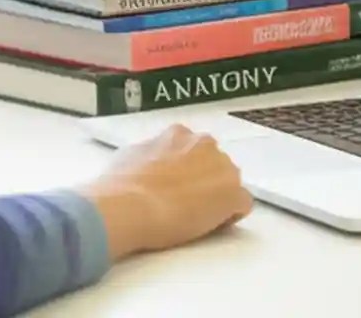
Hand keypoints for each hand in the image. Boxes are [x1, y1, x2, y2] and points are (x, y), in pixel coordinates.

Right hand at [80, 124, 252, 260]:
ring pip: (229, 184)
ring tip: (194, 218)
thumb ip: (149, 155)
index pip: (193, 151)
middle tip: (184, 203)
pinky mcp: (233, 195)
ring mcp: (223, 168)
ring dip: (217, 197)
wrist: (128, 206)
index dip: (186, 171)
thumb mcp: (130, 156)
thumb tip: (148, 165)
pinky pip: (241, 205)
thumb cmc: (119, 185)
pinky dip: (228, 216)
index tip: (175, 187)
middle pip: (214, 165)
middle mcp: (204, 144)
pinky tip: (207, 227)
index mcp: (179, 134)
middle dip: (204, 182)